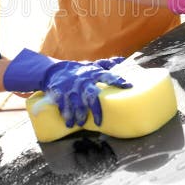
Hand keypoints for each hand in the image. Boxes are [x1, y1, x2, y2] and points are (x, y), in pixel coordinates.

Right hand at [2, 49, 130, 126]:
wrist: (55, 71)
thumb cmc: (79, 71)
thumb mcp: (93, 66)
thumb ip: (107, 64)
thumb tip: (124, 60)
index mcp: (93, 74)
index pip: (108, 76)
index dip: (118, 80)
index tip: (128, 86)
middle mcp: (83, 81)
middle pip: (91, 96)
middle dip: (95, 109)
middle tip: (99, 121)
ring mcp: (71, 88)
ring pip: (76, 104)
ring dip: (79, 115)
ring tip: (81, 123)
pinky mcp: (60, 93)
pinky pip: (63, 106)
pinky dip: (66, 115)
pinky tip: (69, 123)